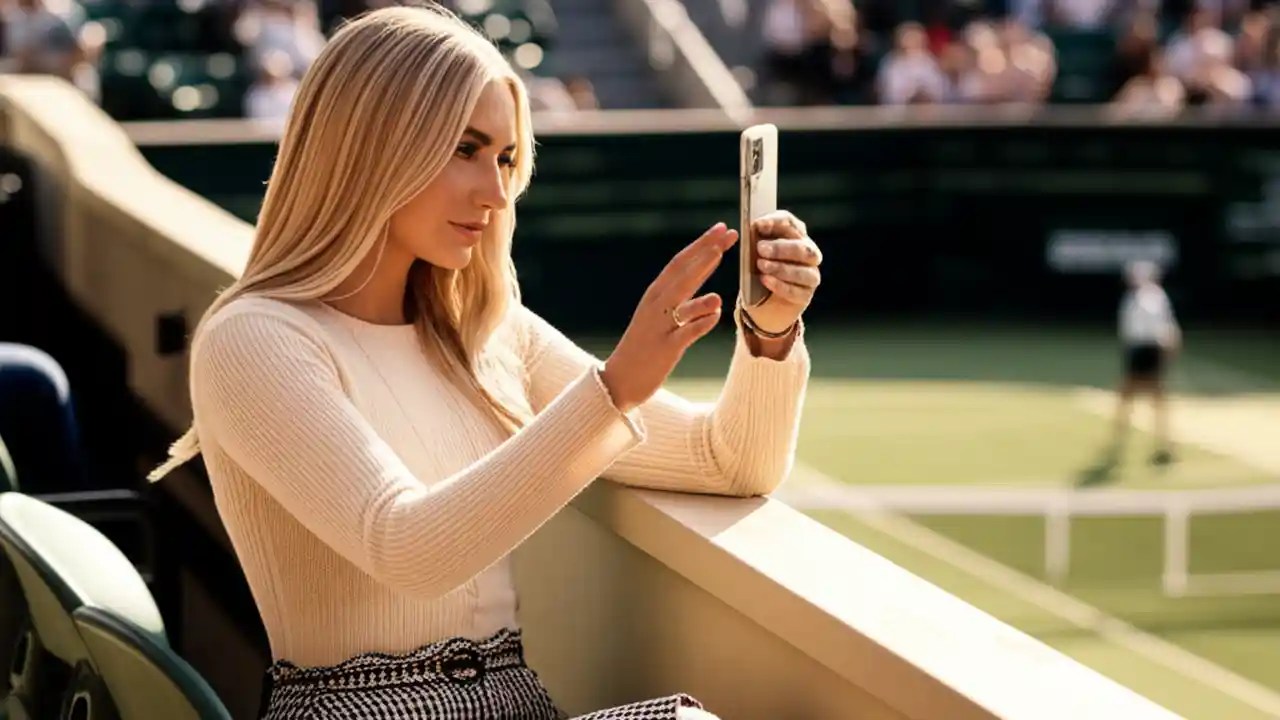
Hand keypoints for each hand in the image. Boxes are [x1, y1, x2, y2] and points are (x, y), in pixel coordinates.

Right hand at [600, 222, 737, 411]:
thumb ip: (683, 296)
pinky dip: (701, 322)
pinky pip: (686, 333)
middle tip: (729, 233)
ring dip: (704, 288)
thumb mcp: (661, 315)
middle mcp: (656, 305)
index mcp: (656, 294)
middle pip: (684, 273)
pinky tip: (715, 312)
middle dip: (707, 251)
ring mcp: (661, 327)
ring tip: (721, 277)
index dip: (702, 244)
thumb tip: (708, 278)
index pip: (681, 263)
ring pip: (684, 303)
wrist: (619, 380)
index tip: (723, 229)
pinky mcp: (666, 349)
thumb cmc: (645, 346)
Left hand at [744, 210, 821, 333]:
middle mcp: (808, 252)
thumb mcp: (754, 253)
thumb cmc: (760, 270)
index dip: (774, 222)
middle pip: (802, 247)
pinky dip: (780, 285)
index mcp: (794, 235)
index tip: (758, 225)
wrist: (762, 302)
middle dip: (780, 247)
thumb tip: (752, 230)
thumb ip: (755, 241)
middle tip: (760, 248)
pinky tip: (766, 280)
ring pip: (804, 270)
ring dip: (781, 267)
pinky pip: (797, 291)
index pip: (789, 222)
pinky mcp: (805, 295)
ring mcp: (810, 274)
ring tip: (761, 266)